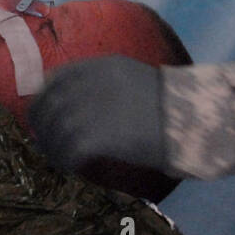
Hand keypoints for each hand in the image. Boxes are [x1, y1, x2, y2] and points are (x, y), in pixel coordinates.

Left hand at [28, 57, 167, 174]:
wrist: (192, 120)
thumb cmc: (171, 105)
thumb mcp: (135, 80)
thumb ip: (106, 85)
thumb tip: (79, 106)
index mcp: (100, 67)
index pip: (55, 79)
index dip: (44, 99)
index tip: (43, 115)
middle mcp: (90, 84)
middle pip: (49, 105)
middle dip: (42, 125)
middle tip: (46, 142)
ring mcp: (91, 109)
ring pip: (55, 131)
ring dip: (53, 147)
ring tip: (61, 159)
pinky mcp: (95, 137)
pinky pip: (68, 151)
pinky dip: (66, 161)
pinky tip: (74, 167)